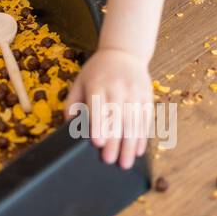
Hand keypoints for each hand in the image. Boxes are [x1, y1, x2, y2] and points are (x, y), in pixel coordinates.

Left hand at [65, 48, 153, 168]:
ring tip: (126, 163)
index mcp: (97, 83)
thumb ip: (72, 103)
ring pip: (134, 122)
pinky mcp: (147, 96)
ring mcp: (135, 92)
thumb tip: (69, 125)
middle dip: (114, 141)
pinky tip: (138, 151)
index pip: (98, 106)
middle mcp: (118, 87)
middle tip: (110, 161)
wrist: (123, 52)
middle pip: (117, 118)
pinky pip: (145, 119)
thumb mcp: (80, 81)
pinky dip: (142, 137)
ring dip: (130, 144)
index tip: (98, 144)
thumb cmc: (97, 72)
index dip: (99, 125)